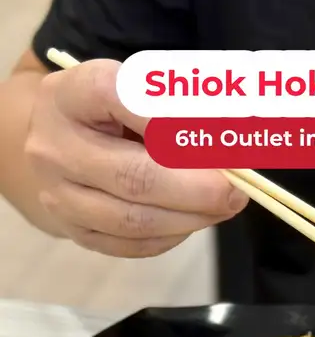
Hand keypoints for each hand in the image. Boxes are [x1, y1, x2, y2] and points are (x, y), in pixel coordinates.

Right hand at [24, 59, 247, 256]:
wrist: (58, 142)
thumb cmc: (115, 110)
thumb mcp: (144, 91)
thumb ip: (188, 111)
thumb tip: (236, 154)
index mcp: (72, 93)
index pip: (121, 98)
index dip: (177, 122)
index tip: (224, 140)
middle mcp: (55, 146)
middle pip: (135, 177)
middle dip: (197, 190)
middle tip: (237, 191)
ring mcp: (59, 194)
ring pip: (134, 220)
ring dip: (191, 218)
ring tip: (223, 207)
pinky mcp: (73, 231)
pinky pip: (130, 245)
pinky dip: (171, 236)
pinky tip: (193, 219)